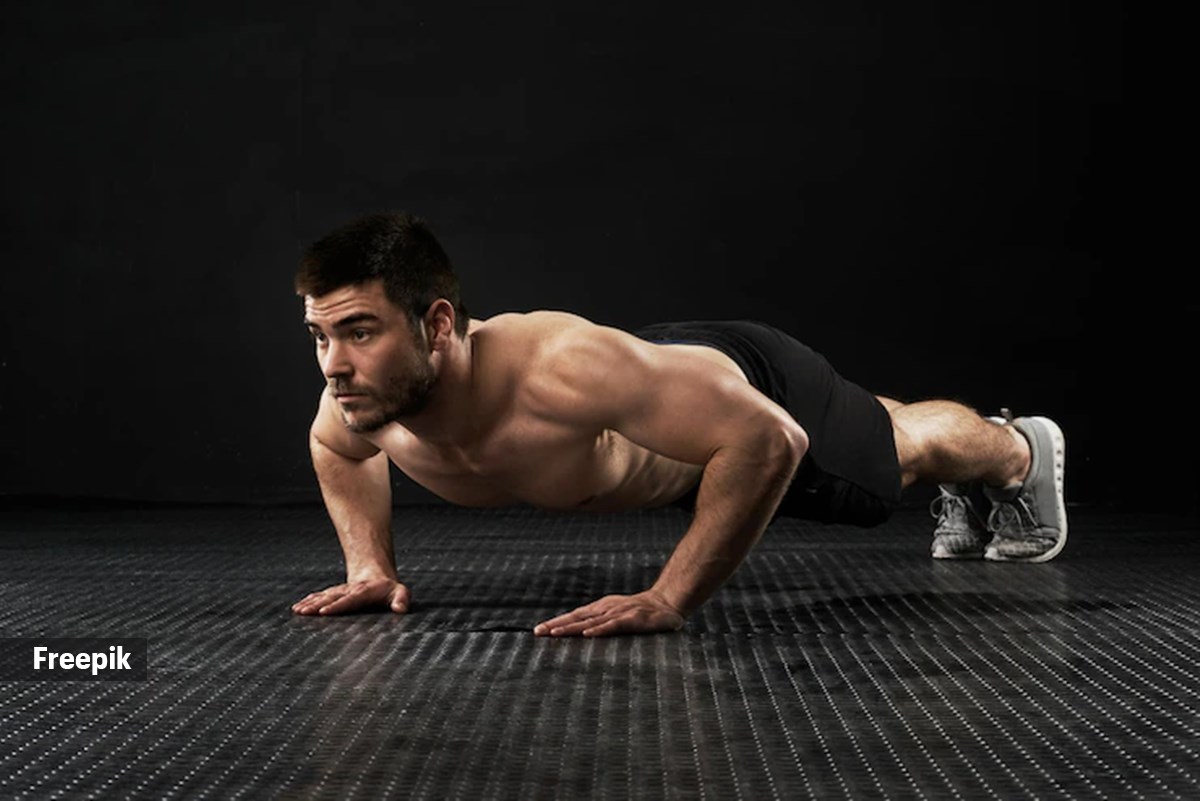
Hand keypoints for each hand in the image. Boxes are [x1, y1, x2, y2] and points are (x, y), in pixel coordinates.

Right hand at [291, 577, 410, 615]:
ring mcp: (340, 591)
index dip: (337, 605)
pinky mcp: (334, 593)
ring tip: (297, 610)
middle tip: (304, 612)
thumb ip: (401, 599)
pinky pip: (319, 596)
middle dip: (317, 605)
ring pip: (323, 596)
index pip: (349, 599)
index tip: (325, 611)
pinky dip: (308, 601)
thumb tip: (401, 608)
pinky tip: (298, 607)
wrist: (376, 576)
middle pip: (331, 597)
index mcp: (364, 591)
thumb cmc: (388, 589)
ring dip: (310, 603)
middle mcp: (349, 590)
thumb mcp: (400, 592)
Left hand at [533, 591, 684, 636]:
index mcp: (601, 608)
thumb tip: (582, 634)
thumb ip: (602, 623)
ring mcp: (618, 613)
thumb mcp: (618, 615)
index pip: (574, 616)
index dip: (556, 622)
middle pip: (577, 617)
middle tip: (537, 632)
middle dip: (556, 624)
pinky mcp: (632, 619)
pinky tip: (587, 634)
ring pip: (590, 621)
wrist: (667, 603)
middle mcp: (606, 609)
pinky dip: (599, 630)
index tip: (538, 630)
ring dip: (571, 627)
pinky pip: (613, 625)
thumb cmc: (641, 612)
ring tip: (554, 633)